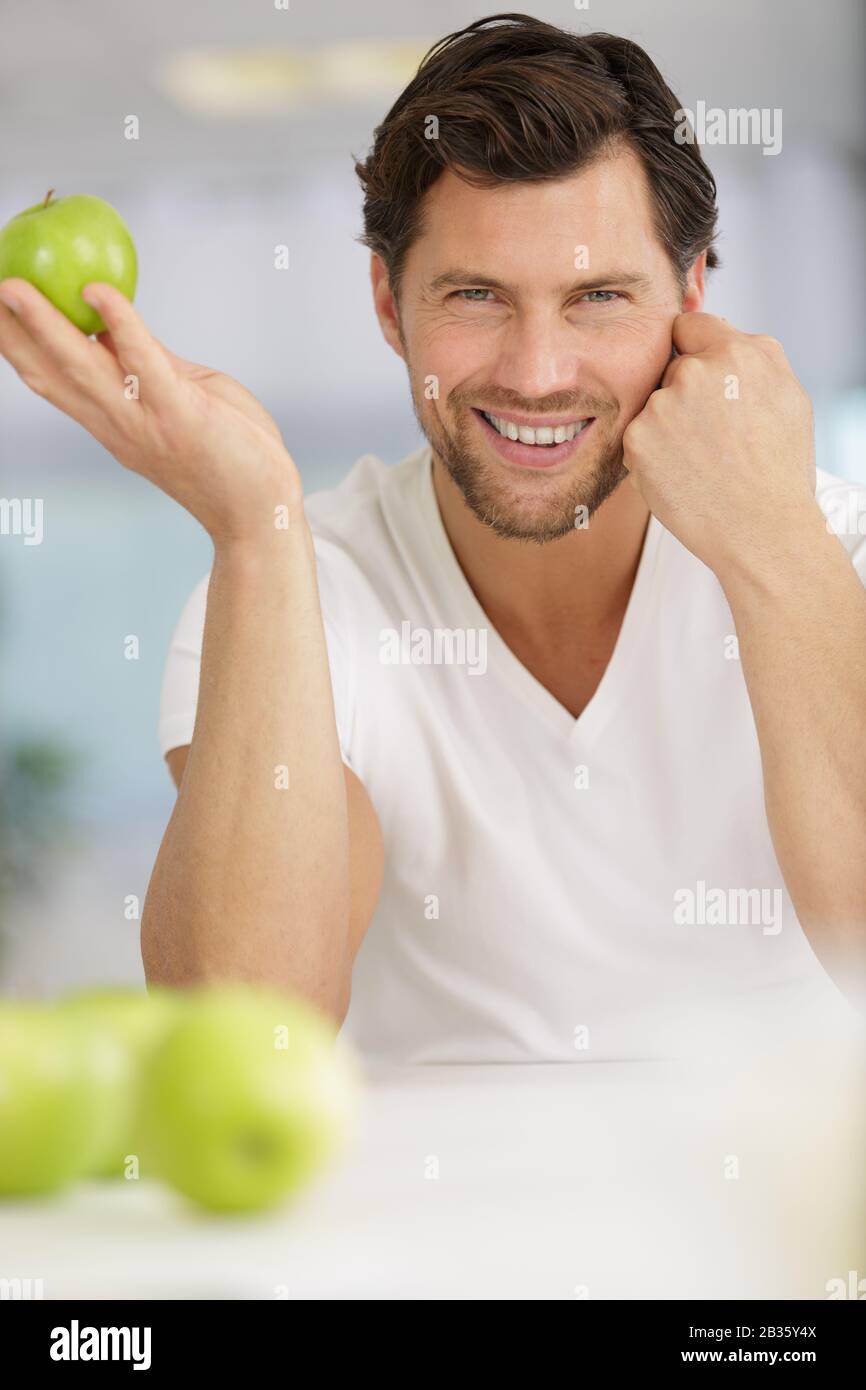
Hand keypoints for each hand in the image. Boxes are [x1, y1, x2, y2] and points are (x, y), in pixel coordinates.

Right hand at [0, 278, 302, 544]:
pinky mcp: (178, 413)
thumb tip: (113, 325)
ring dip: (45, 325)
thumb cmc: (232, 456)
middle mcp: (115, 424)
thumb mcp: (179, 400)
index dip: (16, 345)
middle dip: (10, 334)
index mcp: (111, 423)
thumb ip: (146, 366)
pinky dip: (120, 323)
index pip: (51, 381)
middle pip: (48, 374)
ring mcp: (143, 421)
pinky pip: (143, 361)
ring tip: (13, 289)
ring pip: (81, 367)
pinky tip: (98, 292)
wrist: (261, 511)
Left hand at [621, 312, 817, 581]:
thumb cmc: (780, 472)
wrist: (762, 531)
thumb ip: (753, 358)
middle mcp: (697, 371)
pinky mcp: (637, 438)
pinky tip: (681, 477)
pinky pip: (638, 440)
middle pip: (671, 371)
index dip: (693, 351)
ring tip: (700, 463)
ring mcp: (663, 404)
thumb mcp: (788, 397)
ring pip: (653, 408)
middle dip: (683, 396)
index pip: (690, 326)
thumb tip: (721, 341)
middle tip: (711, 439)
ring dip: (666, 429)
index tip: (698, 377)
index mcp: (740, 353)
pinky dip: (651, 457)